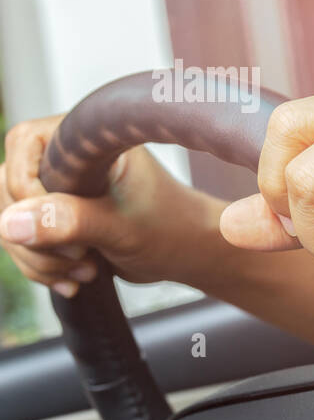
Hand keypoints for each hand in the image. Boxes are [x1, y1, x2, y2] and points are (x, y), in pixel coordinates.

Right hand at [0, 113, 222, 295]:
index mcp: (86, 139)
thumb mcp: (120, 226)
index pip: (23, 144)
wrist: (190, 253)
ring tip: (86, 272)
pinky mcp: (58, 216)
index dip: (29, 188)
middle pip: (10, 190)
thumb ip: (67, 221)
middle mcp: (67, 157)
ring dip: (41, 257)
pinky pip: (24, 240)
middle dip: (37, 236)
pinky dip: (44, 266)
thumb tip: (9, 223)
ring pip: (12, 221)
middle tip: (80, 257)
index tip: (62, 221)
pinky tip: (76, 280)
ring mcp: (59, 188)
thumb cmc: (171, 228)